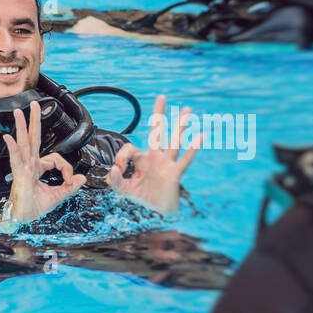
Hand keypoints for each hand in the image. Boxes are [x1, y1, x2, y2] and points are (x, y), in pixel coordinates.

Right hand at [1, 101, 86, 223]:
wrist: (21, 218)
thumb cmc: (34, 207)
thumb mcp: (57, 196)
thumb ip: (70, 187)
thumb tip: (82, 178)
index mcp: (37, 167)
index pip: (55, 158)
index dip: (67, 167)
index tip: (71, 180)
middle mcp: (29, 164)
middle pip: (33, 138)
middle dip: (34, 121)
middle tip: (33, 105)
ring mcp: (23, 168)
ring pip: (24, 143)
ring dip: (21, 127)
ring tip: (19, 113)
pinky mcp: (19, 175)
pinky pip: (16, 159)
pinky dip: (13, 148)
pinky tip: (9, 137)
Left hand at [107, 95, 200, 213]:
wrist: (156, 215)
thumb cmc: (142, 201)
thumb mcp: (123, 190)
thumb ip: (115, 180)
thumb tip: (112, 169)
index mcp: (142, 160)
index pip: (131, 148)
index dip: (122, 156)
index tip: (118, 169)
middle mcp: (155, 158)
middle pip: (157, 132)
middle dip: (159, 114)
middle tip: (162, 97)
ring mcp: (166, 164)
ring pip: (173, 141)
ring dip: (180, 126)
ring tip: (187, 110)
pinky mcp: (174, 174)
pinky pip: (184, 160)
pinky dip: (193, 149)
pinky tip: (199, 137)